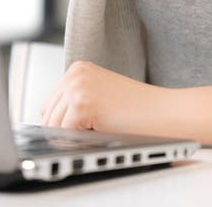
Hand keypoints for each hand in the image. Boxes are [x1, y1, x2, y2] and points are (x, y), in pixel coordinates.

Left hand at [40, 60, 167, 135]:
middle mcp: (75, 73)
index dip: (63, 123)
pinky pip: (65, 135)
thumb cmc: (137, 109)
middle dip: (66, 131)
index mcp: (78, 68)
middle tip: (94, 130)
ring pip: (54, 127)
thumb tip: (50, 123)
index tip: (81, 128)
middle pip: (48, 116)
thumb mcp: (100, 95)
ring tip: (100, 129)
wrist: (162, 111)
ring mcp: (78, 86)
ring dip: (74, 136)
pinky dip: (80, 142)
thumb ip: (75, 101)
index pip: (50, 105)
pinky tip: (102, 132)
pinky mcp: (82, 104)